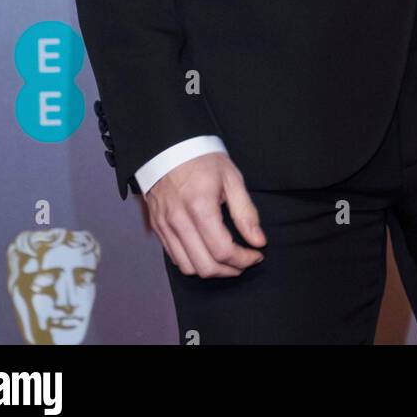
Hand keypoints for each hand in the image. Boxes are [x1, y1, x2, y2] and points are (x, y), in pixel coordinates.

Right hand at [146, 151, 266, 276]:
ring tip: (228, 261)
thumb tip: (258, 241)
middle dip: (230, 270)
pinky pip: (174, 258)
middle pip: (205, 266)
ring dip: (211, 270)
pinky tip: (207, 253)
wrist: (169, 146)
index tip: (257, 255)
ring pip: (188, 267)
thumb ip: (246, 212)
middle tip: (244, 262)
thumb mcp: (232, 178)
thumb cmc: (203, 159)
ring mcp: (165, 226)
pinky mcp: (157, 227)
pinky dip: (193, 262)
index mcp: (200, 206)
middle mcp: (179, 220)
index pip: (223, 250)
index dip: (244, 259)